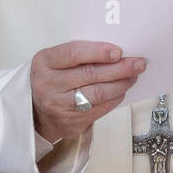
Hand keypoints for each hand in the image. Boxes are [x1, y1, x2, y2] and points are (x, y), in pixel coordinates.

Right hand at [30, 41, 144, 143]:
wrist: (35, 111)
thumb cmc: (52, 79)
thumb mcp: (55, 61)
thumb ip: (80, 54)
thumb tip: (116, 51)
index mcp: (44, 62)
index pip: (73, 53)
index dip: (98, 52)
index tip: (118, 51)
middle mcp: (48, 84)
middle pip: (90, 75)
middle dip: (119, 68)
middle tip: (137, 63)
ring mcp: (58, 105)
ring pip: (97, 94)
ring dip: (120, 84)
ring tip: (133, 76)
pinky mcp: (70, 122)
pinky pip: (99, 109)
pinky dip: (114, 98)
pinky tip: (122, 90)